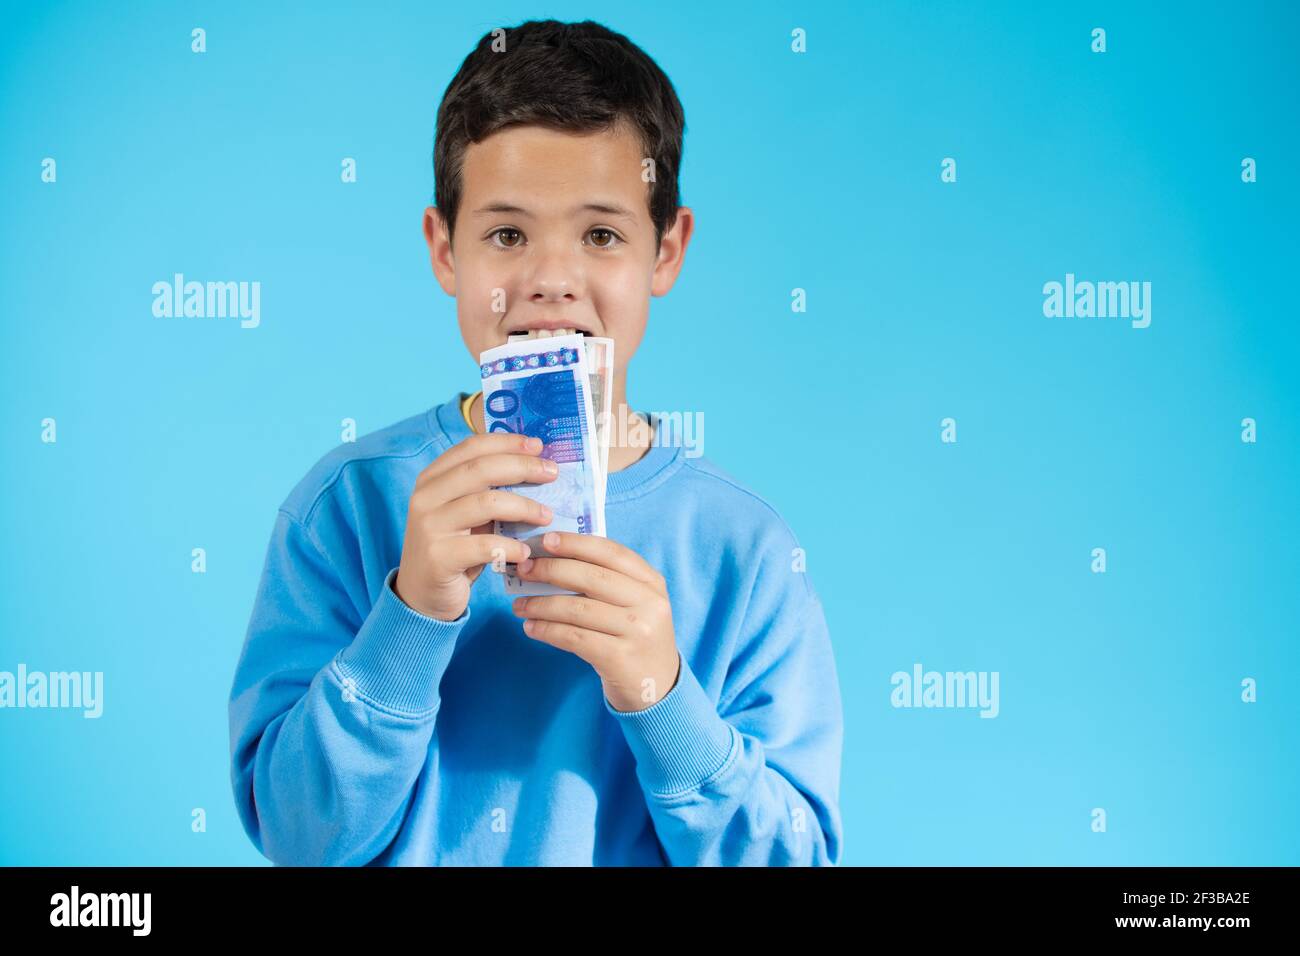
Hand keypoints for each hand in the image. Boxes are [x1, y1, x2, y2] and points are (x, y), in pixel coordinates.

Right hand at [394, 431, 558, 621]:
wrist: (421, 595)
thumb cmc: (453, 548)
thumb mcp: (466, 515)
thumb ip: (488, 491)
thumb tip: (537, 470)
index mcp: (432, 478)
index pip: (471, 447)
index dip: (507, 442)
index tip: (538, 446)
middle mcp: (426, 497)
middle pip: (481, 469)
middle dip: (522, 467)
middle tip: (552, 474)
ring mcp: (429, 526)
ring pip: (485, 503)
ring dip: (524, 507)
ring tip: (546, 516)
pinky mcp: (438, 557)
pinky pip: (484, 545)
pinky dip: (510, 547)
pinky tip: (525, 553)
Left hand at [509, 531, 679, 712]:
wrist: (656, 688)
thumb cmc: (635, 638)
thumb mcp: (635, 605)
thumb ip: (607, 582)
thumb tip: (552, 560)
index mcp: (652, 582)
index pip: (611, 552)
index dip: (577, 543)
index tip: (546, 540)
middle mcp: (650, 603)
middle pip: (592, 577)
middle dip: (552, 570)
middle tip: (524, 570)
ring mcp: (638, 631)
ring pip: (578, 608)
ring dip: (541, 604)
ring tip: (519, 605)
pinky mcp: (621, 658)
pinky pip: (574, 637)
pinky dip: (548, 630)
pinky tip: (531, 628)